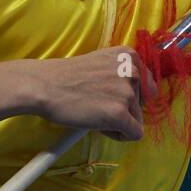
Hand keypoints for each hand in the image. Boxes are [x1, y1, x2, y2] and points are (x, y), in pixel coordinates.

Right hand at [36, 46, 157, 142]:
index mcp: (129, 55)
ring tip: (94, 113)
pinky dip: (119, 135)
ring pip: (137, 119)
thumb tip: (139, 96)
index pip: (146, 84)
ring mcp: (127, 93)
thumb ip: (122, 73)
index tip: (108, 95)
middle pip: (141, 103)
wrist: (44, 86)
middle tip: (97, 105)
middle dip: (123, 108)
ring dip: (118, 121)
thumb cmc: (66, 77)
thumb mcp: (101, 63)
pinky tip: (99, 126)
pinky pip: (134, 133)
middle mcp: (133, 71)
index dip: (127, 95)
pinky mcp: (119, 114)